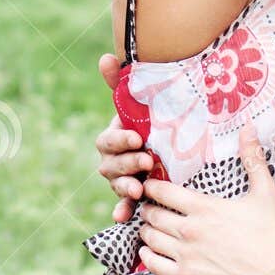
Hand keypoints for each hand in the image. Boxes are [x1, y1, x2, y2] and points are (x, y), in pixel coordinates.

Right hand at [94, 52, 148, 221]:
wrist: (170, 147)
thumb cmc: (151, 121)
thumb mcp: (139, 102)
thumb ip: (120, 82)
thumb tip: (104, 57)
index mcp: (114, 137)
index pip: (108, 140)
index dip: (120, 140)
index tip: (137, 138)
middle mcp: (114, 160)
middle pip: (110, 165)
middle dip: (127, 163)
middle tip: (147, 160)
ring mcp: (122, 179)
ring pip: (116, 185)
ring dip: (125, 187)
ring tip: (140, 188)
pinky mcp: (133, 196)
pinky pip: (124, 206)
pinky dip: (122, 211)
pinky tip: (123, 217)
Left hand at [137, 124, 274, 274]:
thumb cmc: (274, 234)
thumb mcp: (265, 193)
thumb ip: (253, 160)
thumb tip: (248, 128)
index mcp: (204, 207)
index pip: (163, 192)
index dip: (152, 187)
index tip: (149, 185)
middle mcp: (189, 230)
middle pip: (153, 215)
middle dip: (148, 209)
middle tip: (148, 208)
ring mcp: (186, 255)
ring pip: (150, 239)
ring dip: (145, 232)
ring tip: (147, 228)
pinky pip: (154, 265)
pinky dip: (147, 257)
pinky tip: (147, 252)